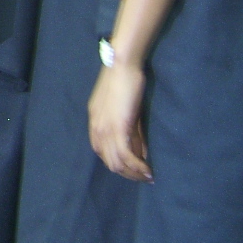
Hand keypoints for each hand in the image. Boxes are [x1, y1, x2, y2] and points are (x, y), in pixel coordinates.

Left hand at [88, 61, 151, 181]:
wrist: (121, 65)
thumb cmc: (123, 80)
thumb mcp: (121, 108)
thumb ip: (128, 129)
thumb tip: (140, 149)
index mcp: (94, 124)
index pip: (103, 153)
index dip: (119, 165)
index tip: (134, 169)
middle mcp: (97, 130)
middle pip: (110, 162)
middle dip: (128, 174)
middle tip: (144, 177)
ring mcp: (105, 130)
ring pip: (118, 163)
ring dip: (134, 174)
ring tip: (149, 177)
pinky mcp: (118, 128)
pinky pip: (127, 156)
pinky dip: (138, 166)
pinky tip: (148, 170)